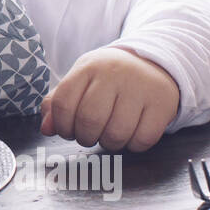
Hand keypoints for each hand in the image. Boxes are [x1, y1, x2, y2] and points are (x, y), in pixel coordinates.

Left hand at [39, 46, 179, 151]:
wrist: (153, 63)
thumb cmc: (109, 78)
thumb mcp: (81, 80)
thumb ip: (58, 103)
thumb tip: (46, 129)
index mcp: (88, 67)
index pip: (63, 104)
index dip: (61, 126)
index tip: (68, 130)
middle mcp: (114, 74)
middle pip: (89, 120)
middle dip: (84, 137)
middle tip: (89, 135)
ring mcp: (141, 88)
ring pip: (116, 134)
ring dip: (109, 143)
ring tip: (110, 134)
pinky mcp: (162, 103)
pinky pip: (142, 140)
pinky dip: (133, 145)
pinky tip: (131, 134)